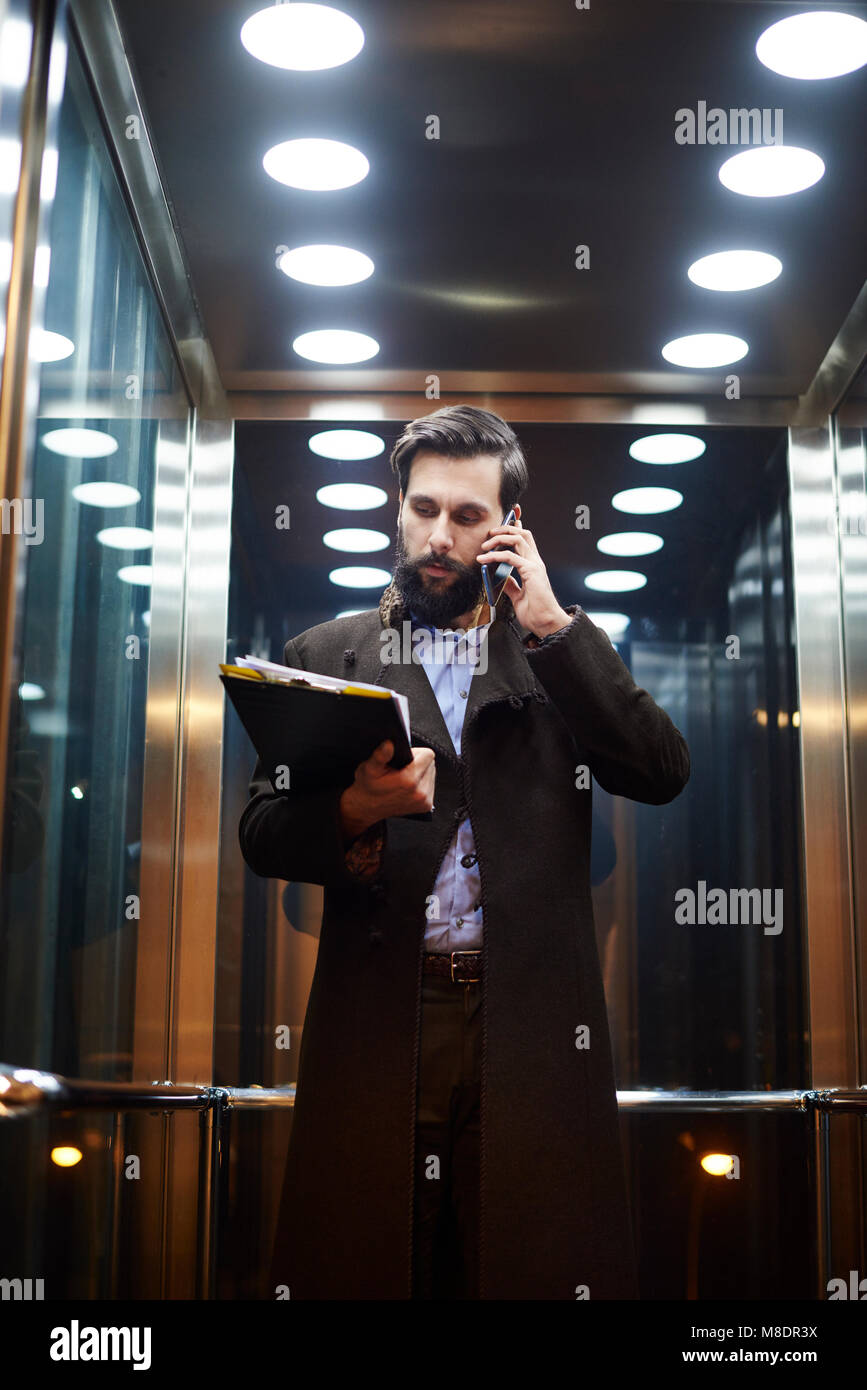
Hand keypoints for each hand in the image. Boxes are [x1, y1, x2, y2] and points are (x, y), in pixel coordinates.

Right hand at [339, 740, 435, 841]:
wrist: (367, 807)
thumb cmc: (368, 786)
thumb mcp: (369, 768)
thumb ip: (381, 755)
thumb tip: (389, 744)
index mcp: (409, 781)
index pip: (428, 755)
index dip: (416, 753)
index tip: (404, 758)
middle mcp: (420, 793)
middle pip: (431, 764)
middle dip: (418, 762)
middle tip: (402, 768)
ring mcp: (424, 801)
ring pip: (431, 774)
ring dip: (421, 772)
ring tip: (404, 777)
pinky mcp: (426, 806)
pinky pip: (431, 785)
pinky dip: (422, 783)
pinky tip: (408, 786)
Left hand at [476, 505, 570, 636]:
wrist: (546, 623)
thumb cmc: (535, 612)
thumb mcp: (518, 596)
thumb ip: (511, 585)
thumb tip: (500, 578)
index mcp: (533, 565)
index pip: (525, 540)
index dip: (516, 527)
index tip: (504, 522)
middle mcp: (535, 562)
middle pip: (522, 534)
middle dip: (505, 528)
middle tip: (490, 533)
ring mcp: (535, 565)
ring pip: (517, 539)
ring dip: (498, 538)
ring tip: (485, 545)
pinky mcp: (531, 572)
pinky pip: (510, 557)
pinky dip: (495, 555)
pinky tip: (485, 559)